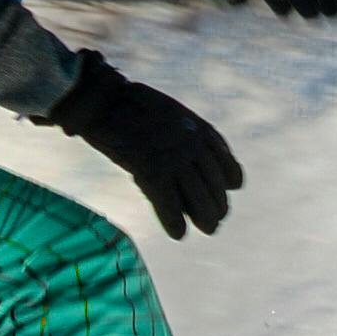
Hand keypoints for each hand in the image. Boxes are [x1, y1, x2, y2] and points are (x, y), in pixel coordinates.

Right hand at [44, 52, 243, 237]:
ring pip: (200, 200)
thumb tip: (197, 154)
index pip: (226, 161)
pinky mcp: (153, 173)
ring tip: (208, 229)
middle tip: (215, 221)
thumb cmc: (130, 106)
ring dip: (205, 218)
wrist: (104, 101)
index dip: (230, 179)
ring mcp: (175, 160)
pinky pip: (170, 206)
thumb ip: (186, 132)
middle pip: (215, 186)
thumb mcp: (170, 112)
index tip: (231, 188)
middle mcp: (193, 146)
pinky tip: (178, 234)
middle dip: (218, 205)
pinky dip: (174, 223)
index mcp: (199, 129)